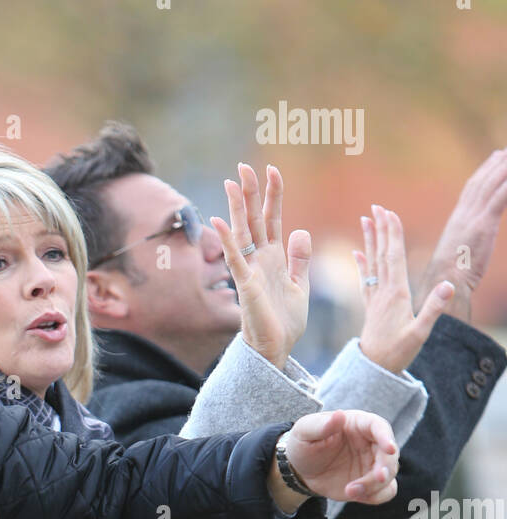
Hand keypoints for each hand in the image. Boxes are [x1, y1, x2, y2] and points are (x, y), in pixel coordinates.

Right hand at [210, 163, 310, 370]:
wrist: (277, 348)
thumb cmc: (285, 322)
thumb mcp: (300, 285)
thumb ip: (300, 259)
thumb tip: (302, 231)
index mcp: (274, 257)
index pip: (272, 218)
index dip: (273, 195)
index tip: (273, 170)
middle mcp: (260, 259)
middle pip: (254, 219)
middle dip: (250, 193)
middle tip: (244, 166)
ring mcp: (251, 270)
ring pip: (242, 233)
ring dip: (236, 208)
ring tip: (232, 182)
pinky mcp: (245, 285)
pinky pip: (235, 258)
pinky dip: (227, 239)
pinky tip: (219, 220)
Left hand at [269, 409, 398, 510]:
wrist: (300, 469)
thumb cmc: (304, 444)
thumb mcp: (304, 431)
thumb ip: (321, 425)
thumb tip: (339, 415)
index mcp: (359, 424)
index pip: (379, 426)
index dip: (386, 436)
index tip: (390, 448)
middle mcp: (371, 443)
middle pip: (390, 455)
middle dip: (386, 467)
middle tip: (377, 478)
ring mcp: (372, 464)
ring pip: (389, 475)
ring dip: (376, 486)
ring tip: (349, 491)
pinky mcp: (370, 483)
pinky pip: (384, 491)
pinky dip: (376, 497)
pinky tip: (355, 495)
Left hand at [355, 204, 453, 373]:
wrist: (374, 370)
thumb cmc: (398, 353)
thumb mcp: (420, 333)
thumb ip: (434, 308)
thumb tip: (448, 285)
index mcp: (396, 293)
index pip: (394, 256)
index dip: (392, 233)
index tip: (389, 212)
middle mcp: (383, 292)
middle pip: (381, 254)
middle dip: (380, 229)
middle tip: (376, 206)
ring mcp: (375, 299)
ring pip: (372, 263)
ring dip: (370, 240)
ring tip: (365, 219)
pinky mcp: (371, 307)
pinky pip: (365, 281)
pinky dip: (362, 265)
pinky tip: (357, 253)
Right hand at [415, 148, 506, 319]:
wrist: (443, 284)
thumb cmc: (448, 279)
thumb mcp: (455, 257)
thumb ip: (463, 245)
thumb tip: (466, 247)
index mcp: (456, 221)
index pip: (471, 188)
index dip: (484, 171)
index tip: (495, 158)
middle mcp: (463, 215)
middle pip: (481, 181)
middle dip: (496, 163)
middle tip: (506, 150)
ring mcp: (472, 219)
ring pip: (491, 184)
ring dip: (504, 168)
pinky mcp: (483, 225)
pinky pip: (500, 198)